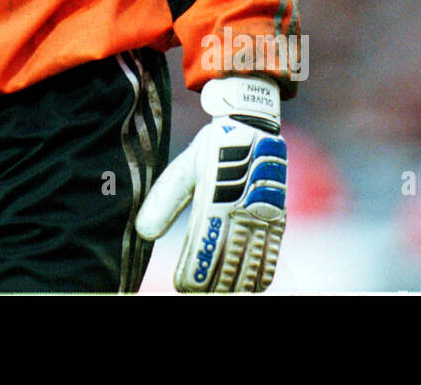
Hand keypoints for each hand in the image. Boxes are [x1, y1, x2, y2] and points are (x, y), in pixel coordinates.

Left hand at [136, 76, 285, 291]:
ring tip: (220, 294)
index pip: (204, 245)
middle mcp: (242, 209)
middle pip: (227, 260)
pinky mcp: (277, 216)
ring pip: (250, 261)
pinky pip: (272, 251)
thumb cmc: (214, 147)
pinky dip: (262, 272)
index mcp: (216, 197)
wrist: (253, 125)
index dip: (194, 270)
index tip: (182, 287)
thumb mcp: (184, 167)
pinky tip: (252, 287)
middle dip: (212, 283)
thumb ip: (164, 200)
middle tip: (197, 294)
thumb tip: (143, 233)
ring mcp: (263, 215)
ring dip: (235, 283)